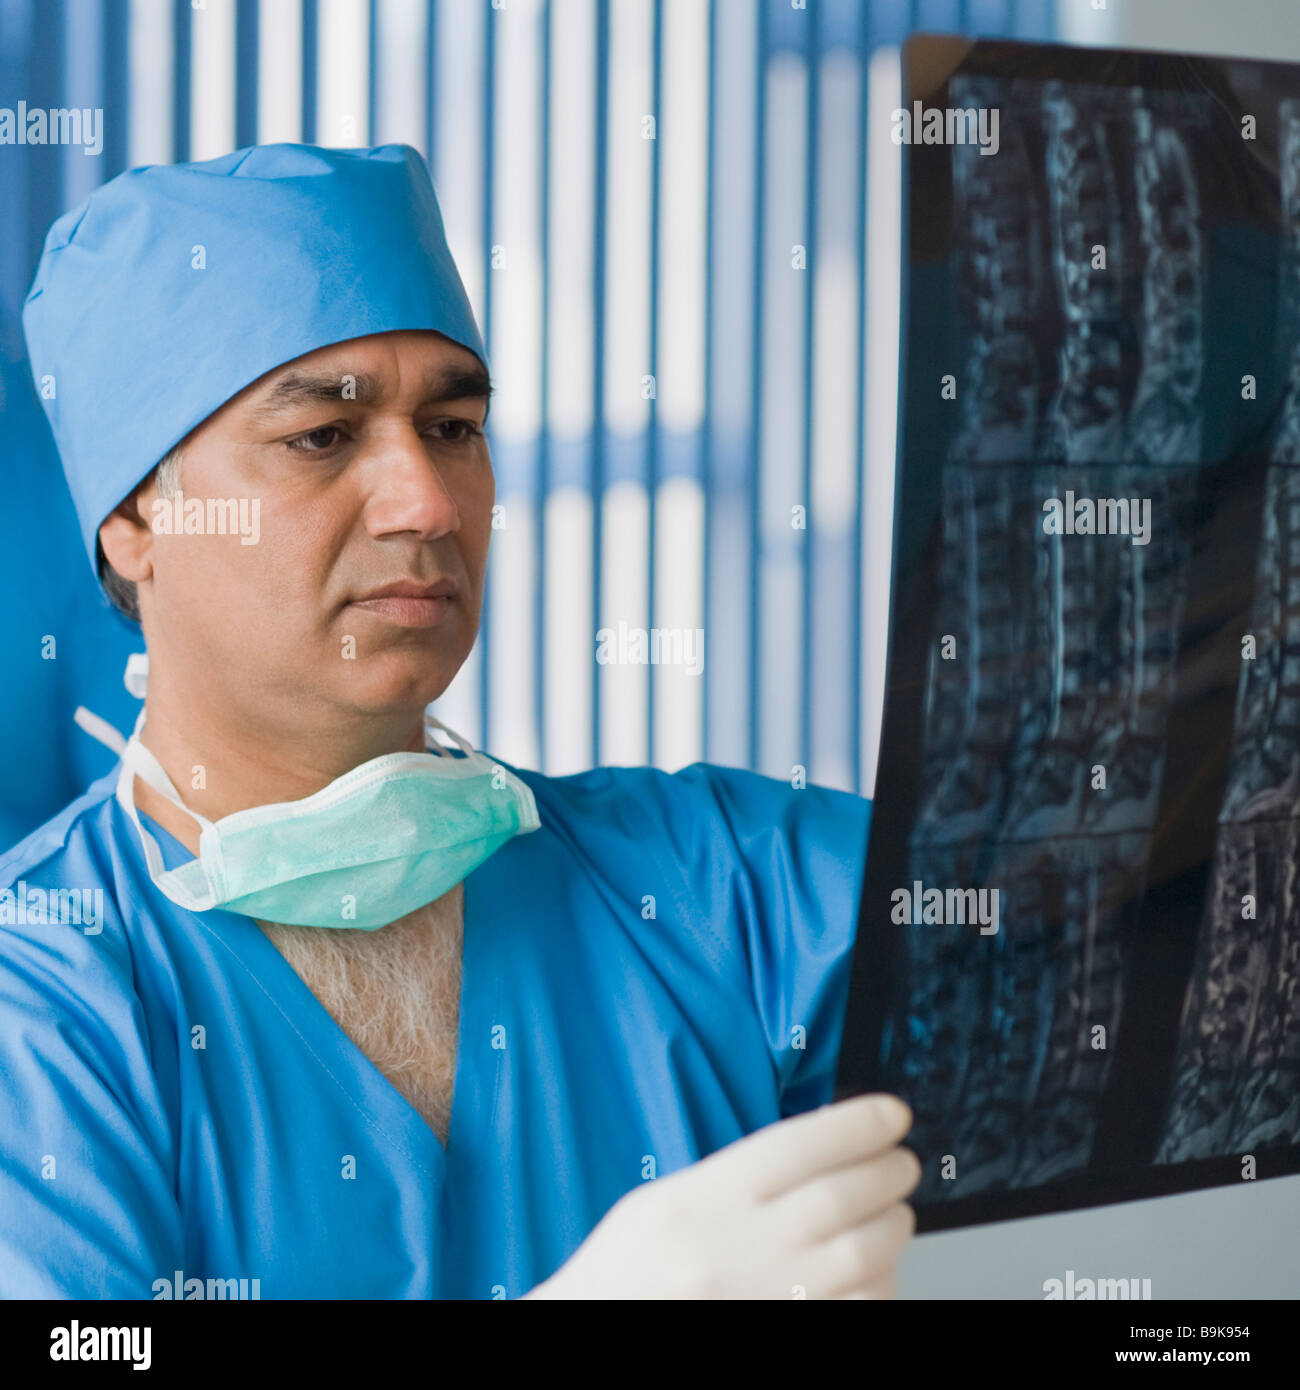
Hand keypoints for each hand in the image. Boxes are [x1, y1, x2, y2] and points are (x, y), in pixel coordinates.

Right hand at [523, 1093, 919, 1299]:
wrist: (598, 1331)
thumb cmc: (627, 1275)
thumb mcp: (663, 1202)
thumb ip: (733, 1175)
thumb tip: (813, 1150)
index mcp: (704, 1202)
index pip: (801, 1145)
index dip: (858, 1123)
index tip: (891, 1114)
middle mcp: (738, 1252)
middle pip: (842, 1197)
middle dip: (888, 1171)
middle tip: (902, 1162)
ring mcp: (769, 1303)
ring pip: (863, 1255)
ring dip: (892, 1226)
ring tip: (894, 1212)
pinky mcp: (791, 1340)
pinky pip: (860, 1307)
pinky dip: (882, 1284)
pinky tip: (877, 1269)